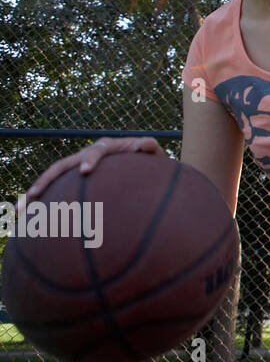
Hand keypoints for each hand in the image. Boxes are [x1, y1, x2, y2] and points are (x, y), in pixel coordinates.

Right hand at [20, 136, 166, 211]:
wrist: (142, 165)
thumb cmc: (148, 159)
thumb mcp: (153, 153)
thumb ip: (150, 147)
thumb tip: (146, 144)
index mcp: (106, 147)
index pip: (96, 151)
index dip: (90, 159)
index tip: (85, 171)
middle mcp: (87, 155)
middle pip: (62, 165)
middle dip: (48, 179)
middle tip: (35, 195)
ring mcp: (79, 167)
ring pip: (54, 177)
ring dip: (39, 189)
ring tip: (24, 206)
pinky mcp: (75, 181)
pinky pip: (58, 190)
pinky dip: (46, 201)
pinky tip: (34, 218)